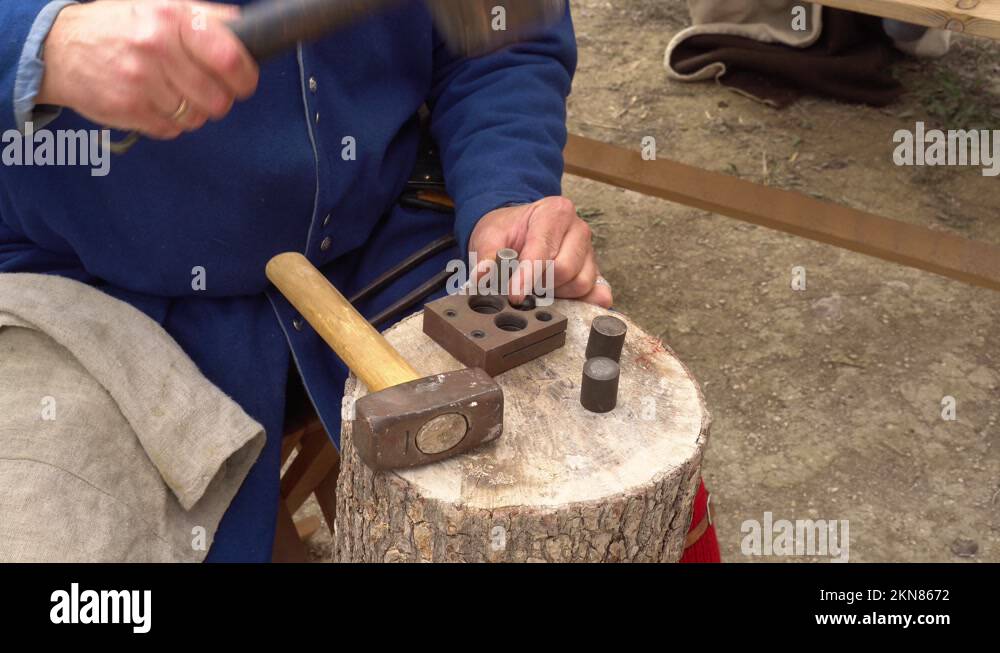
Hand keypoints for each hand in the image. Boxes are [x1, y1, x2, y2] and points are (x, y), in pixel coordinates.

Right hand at [37, 0, 257, 138]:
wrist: (59, 48)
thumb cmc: (120, 26)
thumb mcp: (161, 6)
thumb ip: (205, 18)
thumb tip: (247, 33)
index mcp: (171, 17)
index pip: (230, 58)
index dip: (245, 77)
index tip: (244, 82)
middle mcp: (156, 46)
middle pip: (217, 97)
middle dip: (219, 98)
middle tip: (206, 89)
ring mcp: (141, 80)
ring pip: (196, 117)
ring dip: (192, 110)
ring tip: (173, 92)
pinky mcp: (129, 108)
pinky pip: (172, 130)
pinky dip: (170, 121)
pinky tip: (155, 102)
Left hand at [469, 197, 612, 307]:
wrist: (519, 230)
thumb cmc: (508, 230)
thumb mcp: (489, 235)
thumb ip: (486, 255)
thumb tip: (482, 276)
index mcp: (555, 212)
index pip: (543, 251)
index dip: (527, 277)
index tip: (515, 296)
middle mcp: (578, 229)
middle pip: (565, 269)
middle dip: (541, 283)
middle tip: (523, 285)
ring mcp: (589, 251)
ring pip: (580, 283)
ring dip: (557, 292)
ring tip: (538, 287)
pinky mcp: (593, 271)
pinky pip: (594, 292)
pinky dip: (580, 301)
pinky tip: (564, 302)